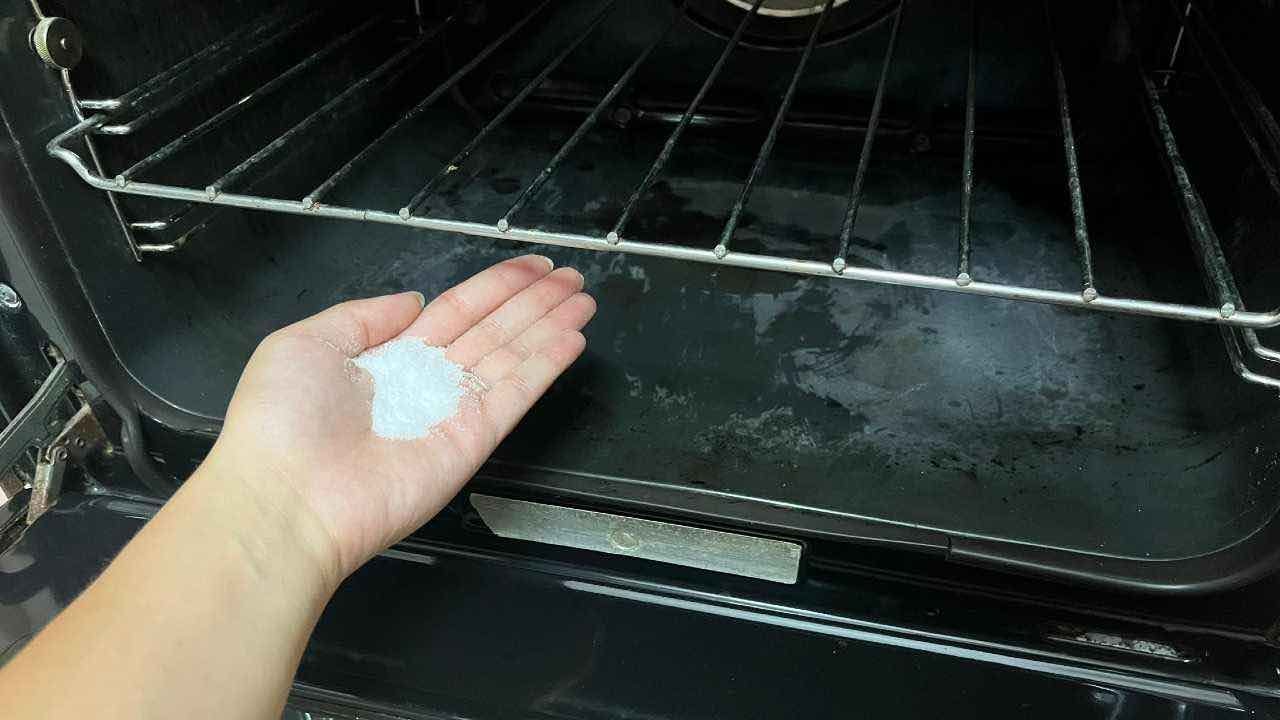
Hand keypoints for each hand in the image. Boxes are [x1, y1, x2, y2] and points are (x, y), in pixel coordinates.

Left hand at [202, 255, 594, 583]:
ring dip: (550, 326)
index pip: (454, 312)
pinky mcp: (469, 441)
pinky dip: (545, 365)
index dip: (494, 287)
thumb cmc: (279, 421)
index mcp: (386, 357)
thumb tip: (411, 301)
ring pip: (511, 356)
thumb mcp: (307, 341)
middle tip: (571, 276)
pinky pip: (514, 394)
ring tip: (583, 298)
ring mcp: (450, 413)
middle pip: (492, 330)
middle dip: (533, 302)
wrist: (283, 498)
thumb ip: (365, 315)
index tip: (529, 267)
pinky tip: (571, 338)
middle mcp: (424, 383)